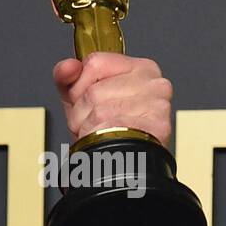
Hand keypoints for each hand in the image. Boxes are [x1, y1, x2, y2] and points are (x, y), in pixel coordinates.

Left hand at [53, 52, 172, 145]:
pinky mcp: (158, 127)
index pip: (94, 63)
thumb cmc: (105, 128)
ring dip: (89, 130)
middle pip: (94, 91)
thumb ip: (68, 78)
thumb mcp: (80, 98)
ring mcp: (158, 105)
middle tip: (95, 123)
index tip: (89, 100)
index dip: (80, 87)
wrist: (120, 162)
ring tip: (102, 133)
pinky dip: (101, 139)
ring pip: (100, 112)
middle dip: (82, 113)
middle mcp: (154, 82)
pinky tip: (110, 140)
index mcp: (139, 67)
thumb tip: (67, 67)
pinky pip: (113, 129)